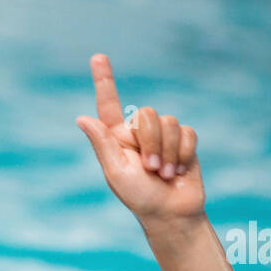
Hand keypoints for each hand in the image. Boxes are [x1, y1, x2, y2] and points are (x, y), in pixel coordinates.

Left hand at [76, 53, 204, 223]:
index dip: (104, 80)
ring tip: (164, 174)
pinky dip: (184, 153)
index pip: (108, 105)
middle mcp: (138, 133)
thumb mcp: (116, 172)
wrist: (171, 213)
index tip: (98, 57)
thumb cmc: (139, 197)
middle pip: (147, 114)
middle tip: (151, 169)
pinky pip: (188, 132)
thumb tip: (82, 118)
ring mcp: (162, 136)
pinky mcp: (184, 141)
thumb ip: (103, 144)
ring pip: (170, 122)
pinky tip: (180, 170)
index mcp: (116, 138)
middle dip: (152, 142)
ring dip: (168, 152)